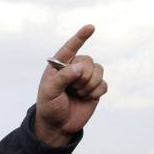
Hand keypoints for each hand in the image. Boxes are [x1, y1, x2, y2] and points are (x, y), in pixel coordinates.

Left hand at [34, 25, 105, 145]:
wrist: (57, 126)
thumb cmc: (49, 106)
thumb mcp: (49, 92)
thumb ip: (63, 77)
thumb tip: (80, 67)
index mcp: (60, 66)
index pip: (70, 47)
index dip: (81, 37)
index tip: (91, 27)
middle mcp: (74, 69)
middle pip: (88, 61)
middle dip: (83, 75)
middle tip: (74, 88)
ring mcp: (85, 78)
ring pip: (99, 70)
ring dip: (90, 84)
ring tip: (79, 93)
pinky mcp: (95, 89)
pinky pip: (103, 84)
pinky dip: (96, 91)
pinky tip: (87, 98)